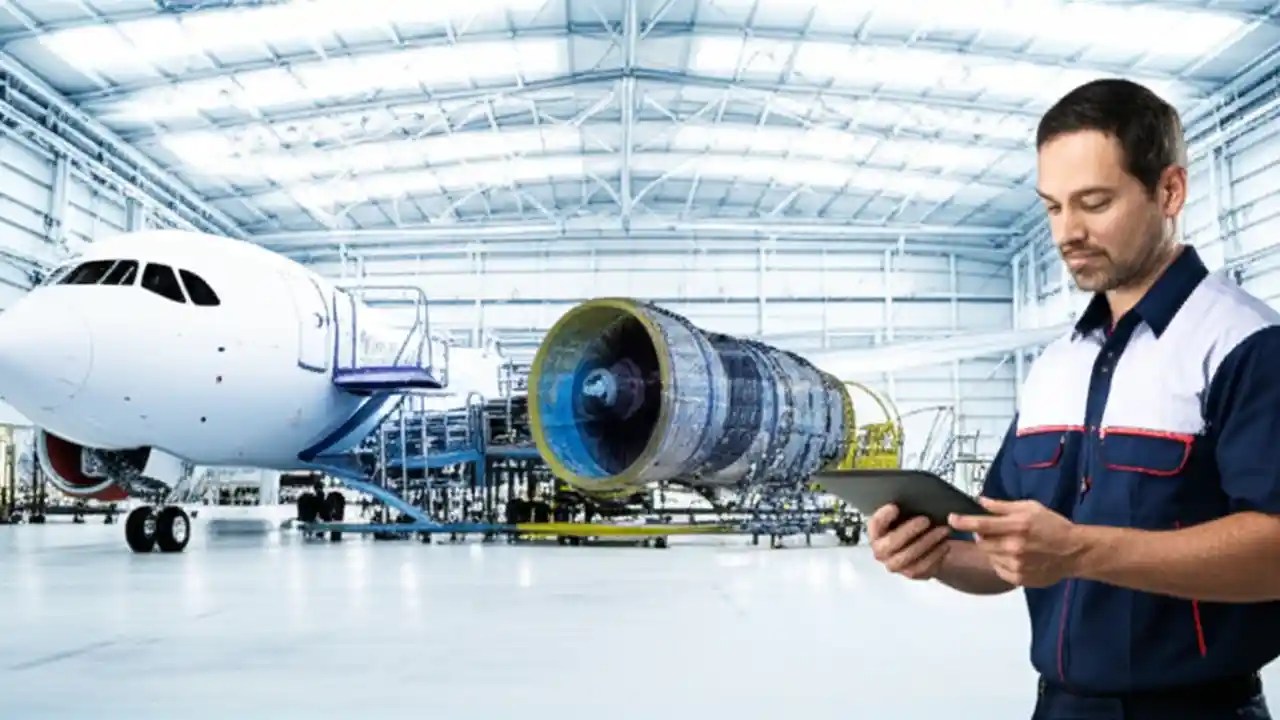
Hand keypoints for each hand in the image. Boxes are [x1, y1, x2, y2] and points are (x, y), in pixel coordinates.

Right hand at [868, 504, 953, 580]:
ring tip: (943, 531)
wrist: (921, 545)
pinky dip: (936, 555)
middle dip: (909, 530)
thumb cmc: (911, 525)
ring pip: (908, 556)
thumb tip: (910, 499)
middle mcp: (881, 550)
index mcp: (876, 532)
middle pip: (891, 543)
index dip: (883, 516)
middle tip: (925, 520)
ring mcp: (895, 564)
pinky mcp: (911, 573)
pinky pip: (922, 567)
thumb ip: (905, 507)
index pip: (875, 524)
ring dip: (927, 542)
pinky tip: (945, 544)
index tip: (895, 507)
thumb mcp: (906, 513)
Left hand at [948, 497, 1084, 587]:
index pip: (981, 524)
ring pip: (989, 556)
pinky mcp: (1019, 578)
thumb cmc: (1053, 526)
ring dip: (992, 548)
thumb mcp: (1030, 507)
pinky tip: (1015, 555)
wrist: (1074, 551)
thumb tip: (980, 501)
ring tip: (1008, 543)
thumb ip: (1002, 506)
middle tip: (992, 530)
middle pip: (981, 542)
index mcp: (1016, 526)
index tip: (951, 518)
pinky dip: (1000, 561)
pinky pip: (998, 569)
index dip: (963, 521)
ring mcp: (1016, 565)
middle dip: (981, 535)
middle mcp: (1014, 547)